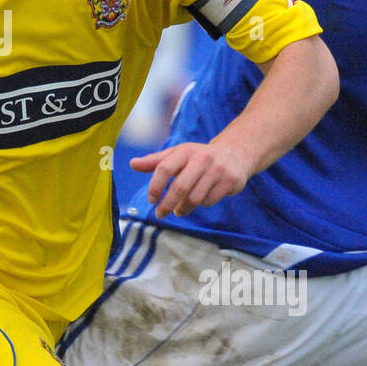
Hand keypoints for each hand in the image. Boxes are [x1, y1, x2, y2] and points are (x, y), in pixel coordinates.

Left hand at [132, 141, 250, 218]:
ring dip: (183, 208)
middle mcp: (202, 159)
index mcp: (185, 151)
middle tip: (160, 214)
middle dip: (167, 204)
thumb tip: (132, 164)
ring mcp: (217, 170)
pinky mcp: (230, 181)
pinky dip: (201, 205)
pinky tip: (199, 201)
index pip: (164, 168)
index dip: (155, 186)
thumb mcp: (177, 155)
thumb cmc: (198, 157)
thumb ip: (155, 161)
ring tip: (178, 210)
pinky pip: (209, 201)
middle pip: (180, 187)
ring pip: (195, 198)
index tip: (151, 200)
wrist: (234, 154)